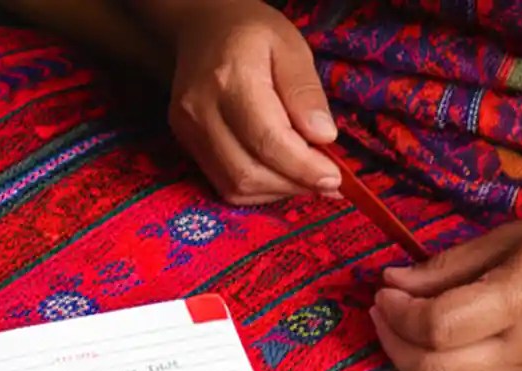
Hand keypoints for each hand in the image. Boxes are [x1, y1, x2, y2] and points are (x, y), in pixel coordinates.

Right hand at [163, 0, 341, 203]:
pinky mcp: (187, 145)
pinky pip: (224, 185)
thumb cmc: (251, 33)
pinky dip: (259, 189)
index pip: (268, 141)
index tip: (334, 178)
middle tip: (326, 180)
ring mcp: (188, 131)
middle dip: (293, 184)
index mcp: (231, 79)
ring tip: (305, 175)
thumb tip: (323, 137)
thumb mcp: (290, 47)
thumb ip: (306, 92)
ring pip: (236, 186)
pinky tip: (281, 173)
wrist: (202, 29)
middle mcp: (201, 111)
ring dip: (278, 190)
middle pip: (249, 172)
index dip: (303, 168)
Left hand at [369, 218, 521, 370]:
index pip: (439, 327)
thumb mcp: (510, 237)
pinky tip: (428, 347)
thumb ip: (448, 265)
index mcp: (520, 302)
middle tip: (383, 310)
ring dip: (408, 367)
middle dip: (393, 343)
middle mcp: (521, 349)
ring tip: (399, 329)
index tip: (386, 288)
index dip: (399, 311)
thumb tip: (394, 280)